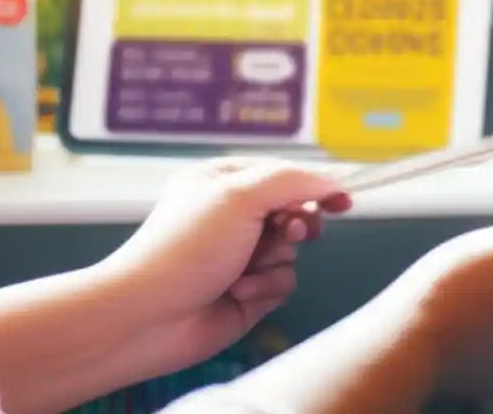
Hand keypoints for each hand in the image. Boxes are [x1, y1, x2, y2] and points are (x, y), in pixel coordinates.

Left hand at [102, 158, 351, 370]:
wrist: (149, 317)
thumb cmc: (184, 248)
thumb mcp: (240, 197)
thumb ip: (293, 181)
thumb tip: (332, 179)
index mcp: (222, 183)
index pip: (283, 174)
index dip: (314, 185)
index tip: (342, 198)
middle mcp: (231, 217)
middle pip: (293, 212)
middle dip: (296, 224)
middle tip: (290, 232)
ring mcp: (239, 256)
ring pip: (291, 250)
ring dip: (275, 260)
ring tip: (248, 268)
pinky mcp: (248, 292)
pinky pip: (283, 282)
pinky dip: (266, 287)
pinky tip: (238, 292)